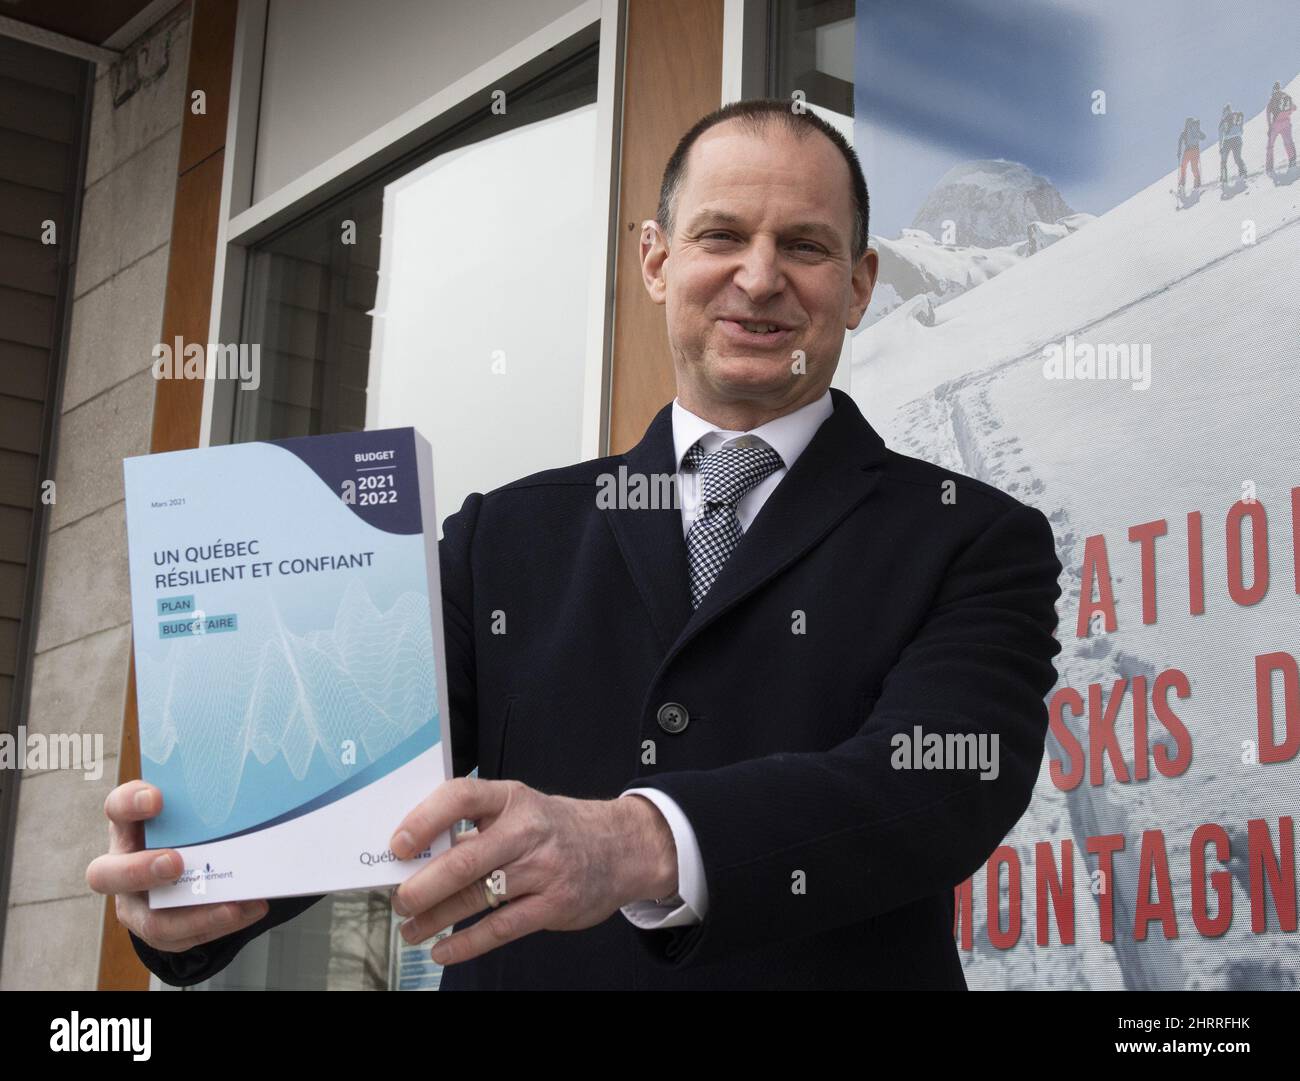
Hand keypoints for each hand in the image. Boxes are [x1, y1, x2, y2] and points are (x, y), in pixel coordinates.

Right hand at [85, 780, 268, 952]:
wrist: (187, 861)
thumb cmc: (187, 828)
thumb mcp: (190, 811)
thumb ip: (204, 803)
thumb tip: (247, 794)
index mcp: (130, 825)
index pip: (117, 808)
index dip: (130, 803)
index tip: (157, 799)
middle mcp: (121, 866)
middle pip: (106, 875)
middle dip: (140, 871)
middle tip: (174, 863)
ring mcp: (135, 902)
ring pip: (150, 920)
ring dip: (194, 917)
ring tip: (233, 907)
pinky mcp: (156, 929)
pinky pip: (182, 938)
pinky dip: (217, 925)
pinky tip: (247, 910)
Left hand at [388, 778, 677, 964]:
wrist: (622, 846)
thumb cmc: (556, 829)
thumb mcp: (520, 811)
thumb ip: (476, 828)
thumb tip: (418, 856)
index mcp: (511, 798)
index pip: (461, 797)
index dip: (425, 819)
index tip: (398, 844)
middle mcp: (527, 830)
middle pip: (466, 859)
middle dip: (423, 885)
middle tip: (399, 900)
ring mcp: (543, 868)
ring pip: (478, 896)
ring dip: (436, 917)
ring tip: (411, 929)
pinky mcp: (554, 904)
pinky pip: (502, 927)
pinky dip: (467, 943)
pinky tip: (444, 950)